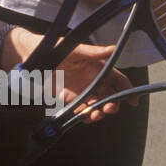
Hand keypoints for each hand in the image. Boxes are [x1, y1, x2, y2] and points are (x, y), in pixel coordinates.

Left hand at [8, 29, 135, 121]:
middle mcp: (93, 80)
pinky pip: (82, 110)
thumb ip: (94, 52)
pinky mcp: (70, 98)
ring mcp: (82, 90)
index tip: (133, 100)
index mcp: (99, 67)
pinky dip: (86, 116)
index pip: (118, 79)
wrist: (32, 58)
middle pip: (110, 95)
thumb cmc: (55, 48)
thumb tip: (113, 49)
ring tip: (95, 115)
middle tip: (109, 109)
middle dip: (113, 104)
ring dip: (99, 112)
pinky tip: (86, 118)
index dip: (128, 89)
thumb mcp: (75, 49)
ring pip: (97, 104)